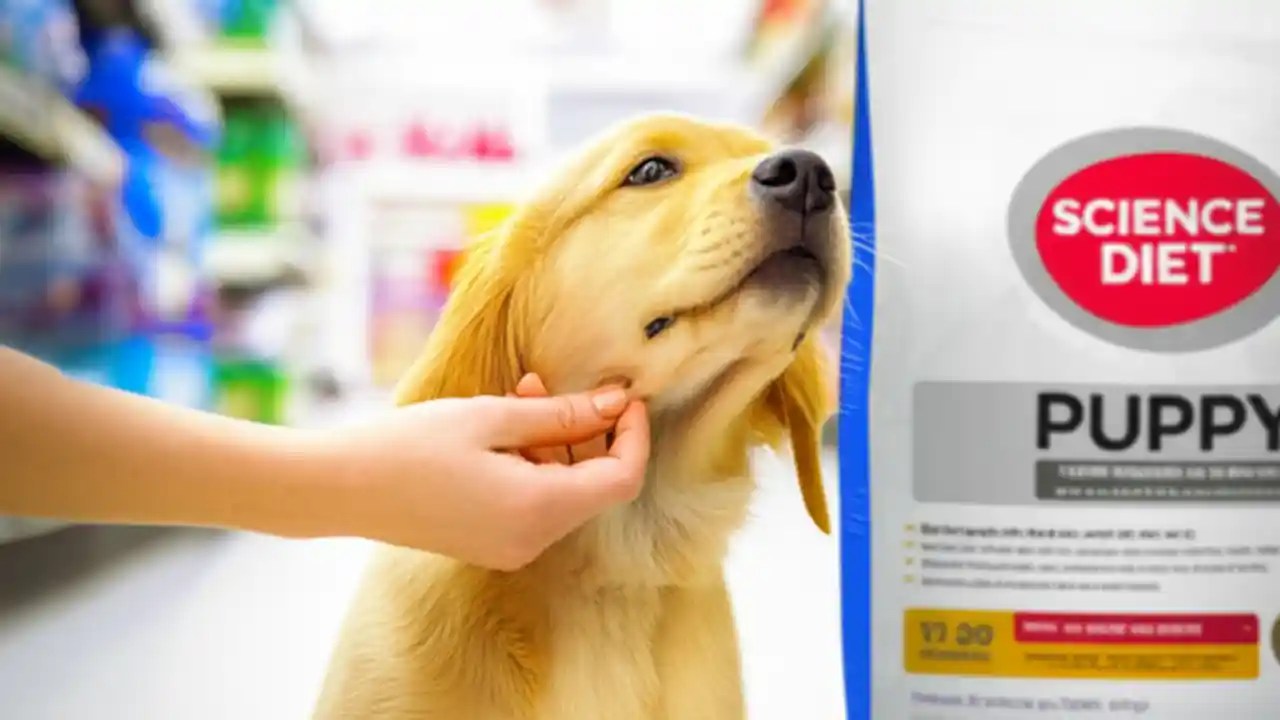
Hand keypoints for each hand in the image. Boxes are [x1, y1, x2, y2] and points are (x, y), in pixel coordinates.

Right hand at [320, 380, 648, 569]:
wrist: (340, 489)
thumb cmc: (410, 446)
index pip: (623, 479)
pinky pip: (535, 502)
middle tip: (556, 383)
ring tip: (523, 391)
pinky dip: (534, 463)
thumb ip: (561, 414)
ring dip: (557, 442)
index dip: (633, 435)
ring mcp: (512, 547)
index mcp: (539, 510)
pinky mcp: (492, 543)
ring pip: (565, 491)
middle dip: (589, 431)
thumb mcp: (491, 417)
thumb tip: (616, 402)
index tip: (624, 396)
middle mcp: (533, 540)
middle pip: (596, 486)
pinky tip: (504, 426)